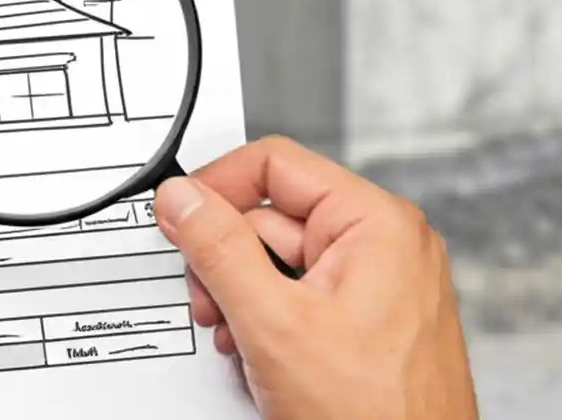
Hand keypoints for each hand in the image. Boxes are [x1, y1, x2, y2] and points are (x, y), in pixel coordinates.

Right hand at [154, 137, 476, 419]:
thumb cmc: (376, 416)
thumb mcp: (274, 322)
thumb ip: (220, 250)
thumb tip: (184, 198)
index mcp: (375, 223)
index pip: (275, 165)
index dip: (217, 187)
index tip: (178, 217)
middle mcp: (383, 244)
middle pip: (271, 217)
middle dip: (227, 261)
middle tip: (207, 299)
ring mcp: (378, 285)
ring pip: (279, 263)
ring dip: (242, 298)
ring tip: (237, 339)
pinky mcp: (366, 322)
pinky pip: (299, 298)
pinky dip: (267, 322)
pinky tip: (258, 357)